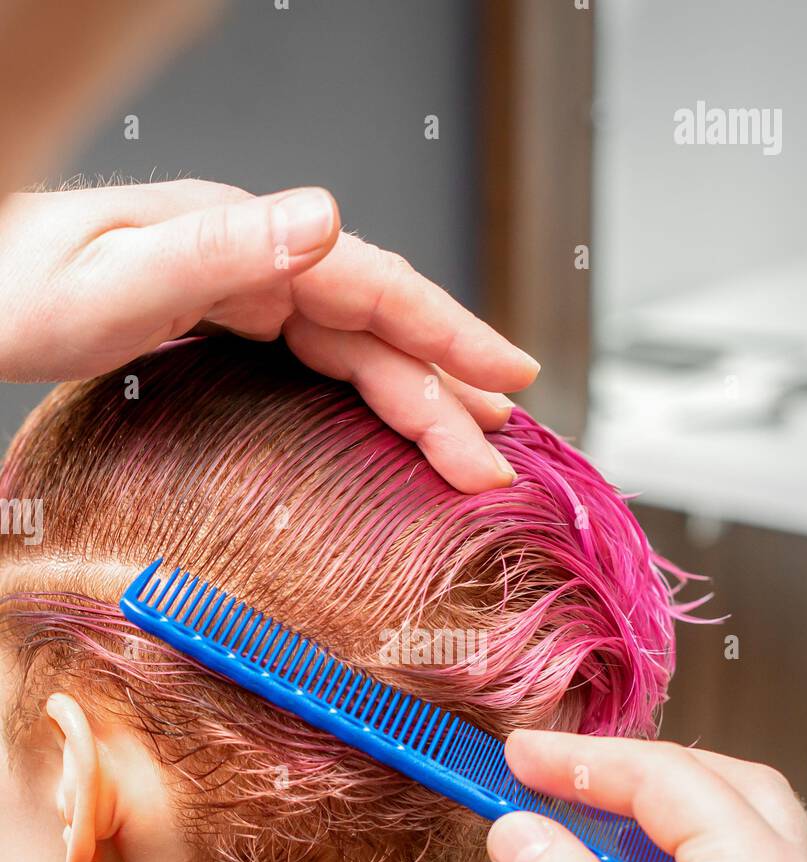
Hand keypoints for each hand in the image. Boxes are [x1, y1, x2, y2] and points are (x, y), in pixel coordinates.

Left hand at [0, 182, 537, 490]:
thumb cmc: (19, 289)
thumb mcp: (115, 278)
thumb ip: (222, 251)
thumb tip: (327, 219)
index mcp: (242, 240)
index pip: (371, 285)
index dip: (448, 332)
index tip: (509, 376)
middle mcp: (253, 256)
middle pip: (374, 323)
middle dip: (446, 384)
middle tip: (499, 447)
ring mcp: (241, 284)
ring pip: (353, 342)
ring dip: (417, 392)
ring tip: (468, 439)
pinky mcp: (224, 315)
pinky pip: (318, 353)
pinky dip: (368, 384)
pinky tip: (390, 408)